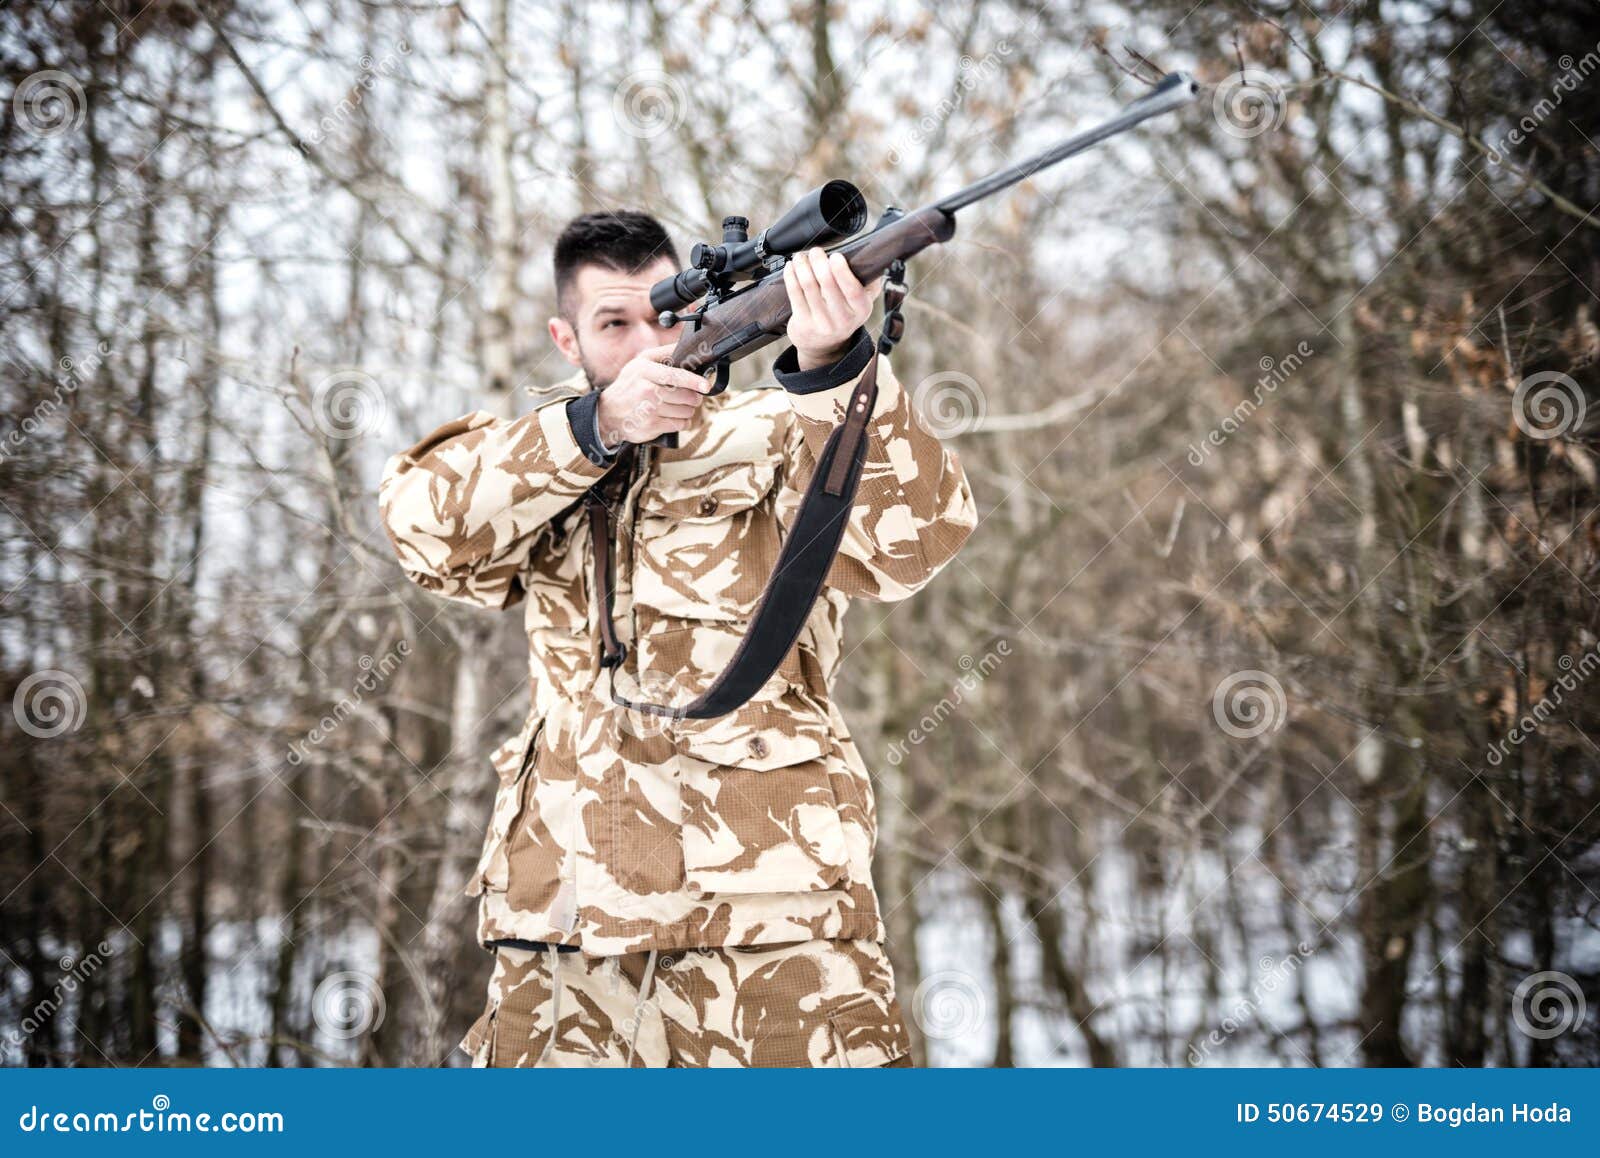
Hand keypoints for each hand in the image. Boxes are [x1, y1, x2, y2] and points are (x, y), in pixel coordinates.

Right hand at [595, 344, 714, 444]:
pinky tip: (673, 416)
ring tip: (678, 406)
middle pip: (686, 396)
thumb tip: (686, 345)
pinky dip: (682, 421)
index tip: (706, 385)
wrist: (609, 412)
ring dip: (688, 410)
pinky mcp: (652, 427)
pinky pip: (680, 424)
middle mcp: (646, 390)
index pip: (675, 376)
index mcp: (644, 371)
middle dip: (694, 397)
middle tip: (691, 396)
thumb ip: (663, 353)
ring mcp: (649, 410)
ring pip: (686, 411)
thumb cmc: (630, 385)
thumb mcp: (640, 363)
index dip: (694, 381)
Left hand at [783, 247, 882, 370]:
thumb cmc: (844, 314)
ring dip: (802, 265)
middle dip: (819, 261)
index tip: (835, 256)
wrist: (825, 345)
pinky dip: (791, 276)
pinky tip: (791, 267)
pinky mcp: (803, 324)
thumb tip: (874, 258)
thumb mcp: (862, 302)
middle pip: (827, 283)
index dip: (842, 271)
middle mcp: (842, 319)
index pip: (853, 290)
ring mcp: (822, 323)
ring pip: (808, 285)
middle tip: (816, 252)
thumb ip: (869, 283)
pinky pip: (794, 293)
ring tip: (801, 257)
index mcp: (861, 309)